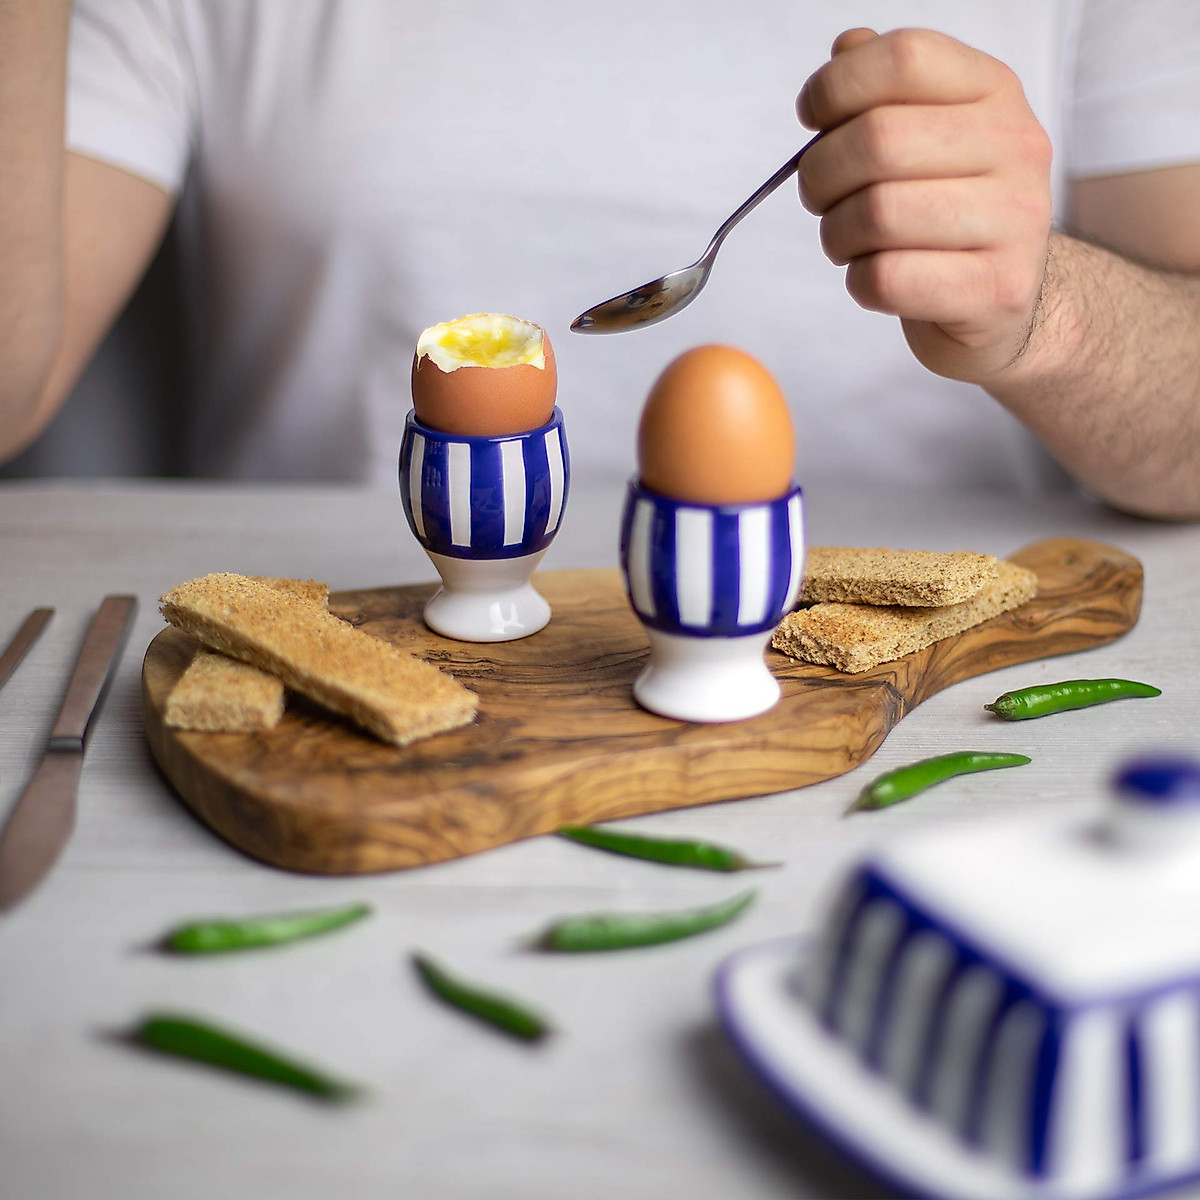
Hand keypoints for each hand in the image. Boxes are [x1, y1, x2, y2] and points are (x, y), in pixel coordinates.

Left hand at [796, 28, 1052, 383]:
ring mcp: (1014, 221)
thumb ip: (887, 87)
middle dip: (821, 174)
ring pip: (877, 214)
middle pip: (878, 141)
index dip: (836, 86)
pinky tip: (874, 276)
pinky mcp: (996, 290)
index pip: (905, 57)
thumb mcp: (928, 134)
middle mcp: (1016, 147)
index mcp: (994, 91)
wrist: (1000, 301)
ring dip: (836, 234)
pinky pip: (888, 279)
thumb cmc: (945, 213)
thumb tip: (846, 50)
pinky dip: (859, 282)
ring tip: (847, 240)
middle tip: (821, 197)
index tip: (813, 117)